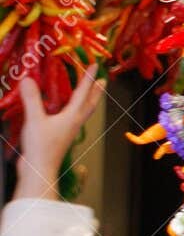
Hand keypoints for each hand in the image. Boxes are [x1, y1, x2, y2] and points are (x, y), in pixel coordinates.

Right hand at [13, 71, 104, 201]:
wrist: (38, 170)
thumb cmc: (41, 147)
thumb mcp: (35, 120)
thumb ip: (32, 99)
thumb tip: (28, 79)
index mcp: (72, 117)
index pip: (82, 93)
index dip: (89, 78)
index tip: (96, 65)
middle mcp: (74, 122)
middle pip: (89, 103)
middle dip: (96, 91)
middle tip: (103, 80)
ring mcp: (68, 130)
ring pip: (81, 111)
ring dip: (86, 100)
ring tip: (88, 92)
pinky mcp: (60, 136)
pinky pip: (69, 118)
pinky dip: (71, 109)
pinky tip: (63, 109)